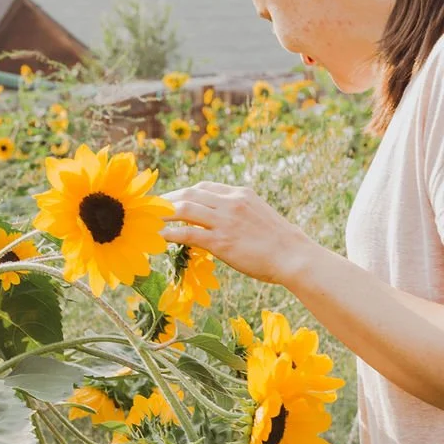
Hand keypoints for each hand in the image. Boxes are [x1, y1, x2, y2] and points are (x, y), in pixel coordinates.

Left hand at [162, 181, 312, 286]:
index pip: (205, 187)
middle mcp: (231, 202)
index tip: (171, 200)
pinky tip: (160, 237)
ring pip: (185, 209)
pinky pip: (188, 233)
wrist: (294, 256)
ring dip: (164, 214)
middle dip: (168, 199)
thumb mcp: (259, 216)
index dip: (184, 192)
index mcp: (241, 194)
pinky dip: (170, 233)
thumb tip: (222, 219)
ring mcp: (225, 221)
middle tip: (153, 209)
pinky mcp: (221, 241)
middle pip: (190, 193)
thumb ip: (239, 212)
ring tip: (150, 221)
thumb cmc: (280, 243)